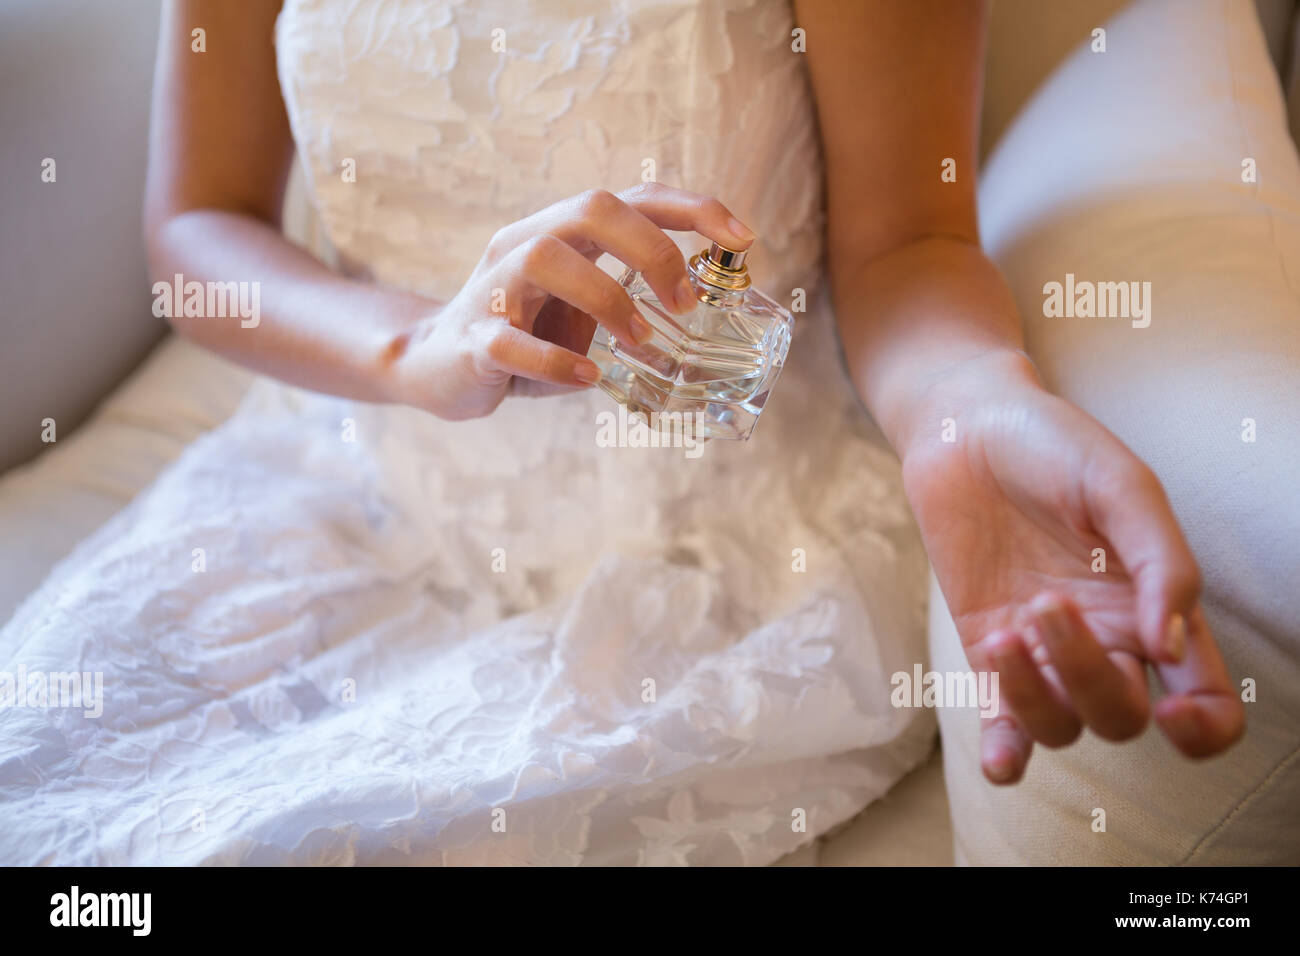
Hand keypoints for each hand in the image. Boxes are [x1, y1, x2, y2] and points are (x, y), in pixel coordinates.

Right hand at [385, 183, 755, 419]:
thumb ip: (631, 300)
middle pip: (588, 209)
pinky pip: (508, 338)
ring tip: (640, 341)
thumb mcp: (583, 310)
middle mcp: (524, 245)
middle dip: (651, 249)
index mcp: (559, 233)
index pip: (631, 199)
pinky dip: (554, 359)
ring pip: (544, 258)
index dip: (691, 209)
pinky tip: (586, 376)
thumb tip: (707, 319)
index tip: (743, 237)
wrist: (436, 367)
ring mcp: (493, 289)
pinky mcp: (472, 340)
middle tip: (687, 304)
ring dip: (607, 298)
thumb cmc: (523, 335)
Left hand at [900, 351, 1243, 782]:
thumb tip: (1170, 648)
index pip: (1202, 697)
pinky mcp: (987, 646)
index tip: (1176, 709)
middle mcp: (1105, 640)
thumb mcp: (1123, 489)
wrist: (967, 427)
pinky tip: (998, 759)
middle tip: (1049, 602)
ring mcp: (1042, 650)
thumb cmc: (1057, 448)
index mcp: (1155, 606)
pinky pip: (1001, 724)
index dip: (1203, 727)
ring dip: (1036, 696)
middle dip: (1088, 678)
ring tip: (1007, 630)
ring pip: (1061, 726)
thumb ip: (1160, 563)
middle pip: (1121, 716)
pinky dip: (1003, 754)